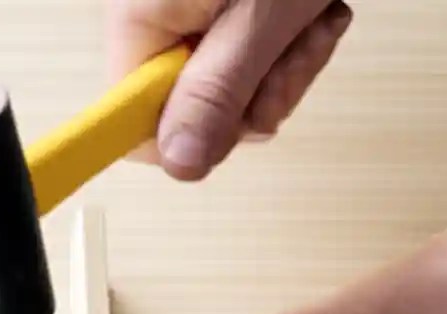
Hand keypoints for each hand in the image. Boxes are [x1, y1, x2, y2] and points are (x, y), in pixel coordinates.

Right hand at [109, 0, 353, 180]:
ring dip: (289, 65)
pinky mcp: (222, 12)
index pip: (133, 122)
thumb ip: (218, 90)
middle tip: (292, 50)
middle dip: (260, 93)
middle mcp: (157, 23)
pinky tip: (314, 13)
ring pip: (236, 88)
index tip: (239, 111)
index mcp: (141, 20)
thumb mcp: (259, 16)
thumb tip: (180, 165)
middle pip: (196, 109)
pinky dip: (293, 41)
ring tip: (313, 19)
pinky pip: (253, 58)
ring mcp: (190, 18)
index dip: (190, 133)